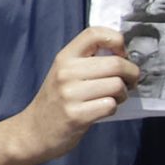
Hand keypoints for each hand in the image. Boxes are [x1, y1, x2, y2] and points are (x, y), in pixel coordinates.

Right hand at [8, 27, 137, 164]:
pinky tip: (102, 110)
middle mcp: (66, 72)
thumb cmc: (56, 101)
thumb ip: (87, 61)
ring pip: (117, 85)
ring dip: (123, 94)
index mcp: (64, 57)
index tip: (121, 54)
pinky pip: (110, 105)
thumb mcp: (64, 73)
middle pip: (116, 63)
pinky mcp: (76, 115)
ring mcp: (70, 94)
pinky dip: (112, 108)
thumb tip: (124, 56)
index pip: (94, 33)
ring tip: (114, 98)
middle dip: (131, 74)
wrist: (33, 131)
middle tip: (129, 82)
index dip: (116, 41)